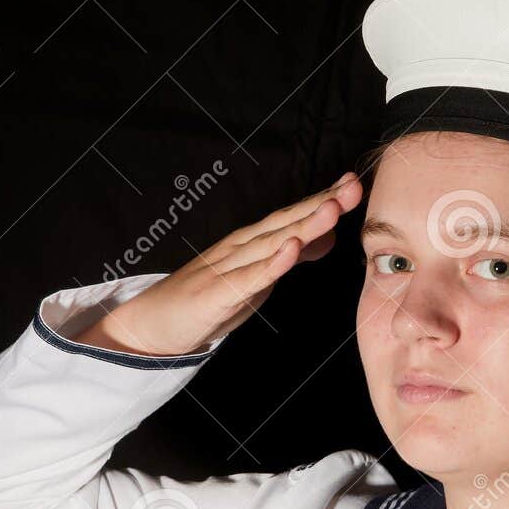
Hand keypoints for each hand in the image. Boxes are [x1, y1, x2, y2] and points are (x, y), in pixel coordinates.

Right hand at [77, 170, 364, 356]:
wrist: (153, 323)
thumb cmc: (208, 298)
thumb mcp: (257, 276)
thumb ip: (290, 256)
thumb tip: (328, 238)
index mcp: (252, 242)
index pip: (293, 216)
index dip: (324, 200)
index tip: (355, 184)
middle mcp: (241, 247)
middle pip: (287, 222)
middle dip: (321, 204)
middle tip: (353, 187)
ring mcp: (228, 267)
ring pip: (272, 244)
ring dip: (304, 225)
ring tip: (332, 210)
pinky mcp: (218, 294)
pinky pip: (249, 278)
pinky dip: (273, 263)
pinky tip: (293, 250)